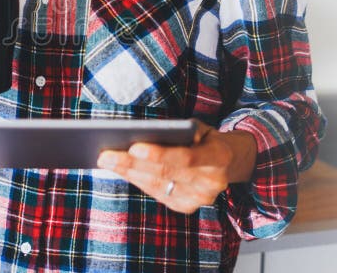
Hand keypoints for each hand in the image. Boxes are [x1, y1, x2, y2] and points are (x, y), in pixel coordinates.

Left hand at [96, 120, 256, 214]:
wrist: (230, 162)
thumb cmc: (206, 138)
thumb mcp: (199, 128)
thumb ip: (178, 133)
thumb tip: (139, 135)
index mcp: (219, 157)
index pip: (185, 157)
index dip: (159, 154)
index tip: (134, 146)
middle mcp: (211, 182)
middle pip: (166, 173)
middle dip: (132, 163)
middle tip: (106, 154)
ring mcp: (200, 199)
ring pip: (157, 185)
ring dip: (128, 173)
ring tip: (106, 161)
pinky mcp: (187, 206)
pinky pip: (157, 193)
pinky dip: (137, 180)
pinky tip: (121, 170)